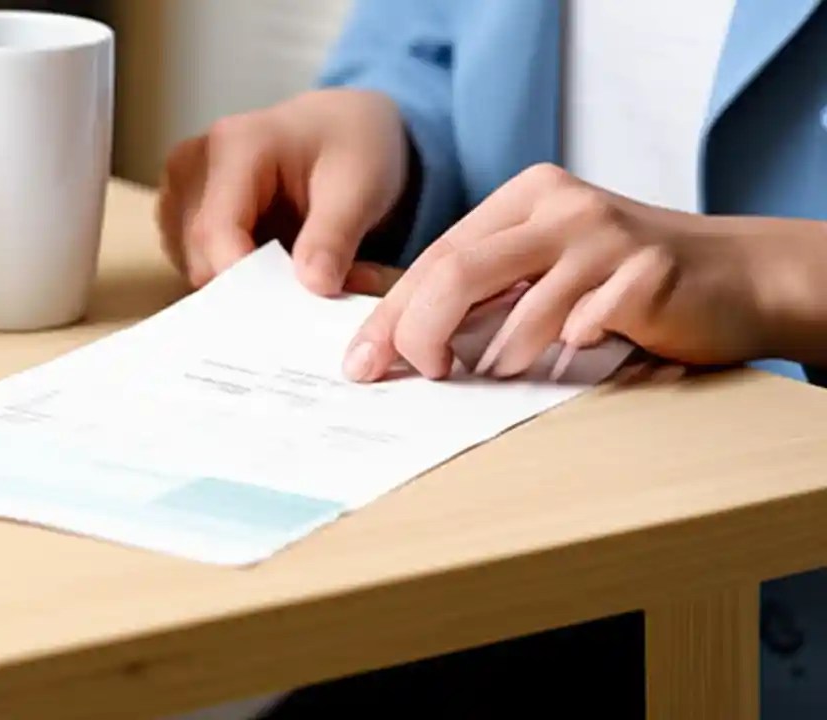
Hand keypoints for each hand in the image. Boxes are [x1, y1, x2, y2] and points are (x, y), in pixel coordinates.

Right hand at [156, 89, 407, 294]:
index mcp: (234, 145)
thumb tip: (314, 287)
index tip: (287, 314)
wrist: (342, 126)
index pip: (216, 232)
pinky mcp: (180, 211)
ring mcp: (180, 188)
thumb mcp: (361, 186)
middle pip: (199, 255)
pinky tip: (273, 260)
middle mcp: (192, 163)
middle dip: (254, 286)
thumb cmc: (351, 144)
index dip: (245, 282)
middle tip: (312, 288)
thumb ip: (334, 236)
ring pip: (195, 265)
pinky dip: (236, 276)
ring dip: (246, 284)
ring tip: (297, 267)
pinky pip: (198, 263)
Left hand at [343, 163, 818, 381]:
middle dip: (421, 335)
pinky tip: (572, 356)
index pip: (437, 258)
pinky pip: (584, 327)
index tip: (360, 363)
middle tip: (419, 376)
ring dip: (499, 359)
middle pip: (458, 273)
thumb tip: (397, 340)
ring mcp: (608, 236)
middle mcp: (561, 206)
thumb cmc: (621, 281)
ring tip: (501, 375)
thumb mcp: (546, 267)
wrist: (736, 274)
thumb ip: (484, 289)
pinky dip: (565, 353)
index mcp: (525, 197)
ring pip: (519, 310)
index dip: (391, 314)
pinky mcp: (648, 275)